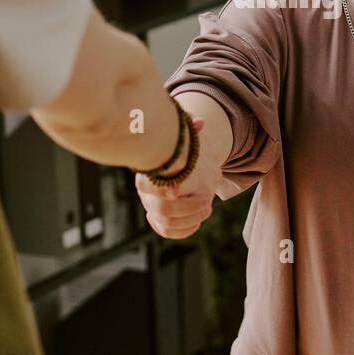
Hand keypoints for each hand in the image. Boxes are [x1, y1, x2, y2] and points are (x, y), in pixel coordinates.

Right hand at [134, 116, 221, 238]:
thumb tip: (200, 122)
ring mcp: (151, 208)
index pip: (148, 186)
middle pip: (160, 210)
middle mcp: (146, 194)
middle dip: (186, 207)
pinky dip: (184, 230)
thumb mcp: (187, 142)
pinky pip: (168, 232)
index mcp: (148, 174)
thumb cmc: (183, 154)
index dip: (162, 190)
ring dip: (190, 219)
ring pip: (167, 224)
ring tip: (207, 208)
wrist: (183, 167)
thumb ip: (190, 131)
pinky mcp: (160, 221)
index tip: (178, 190)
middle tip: (206, 202)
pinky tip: (197, 221)